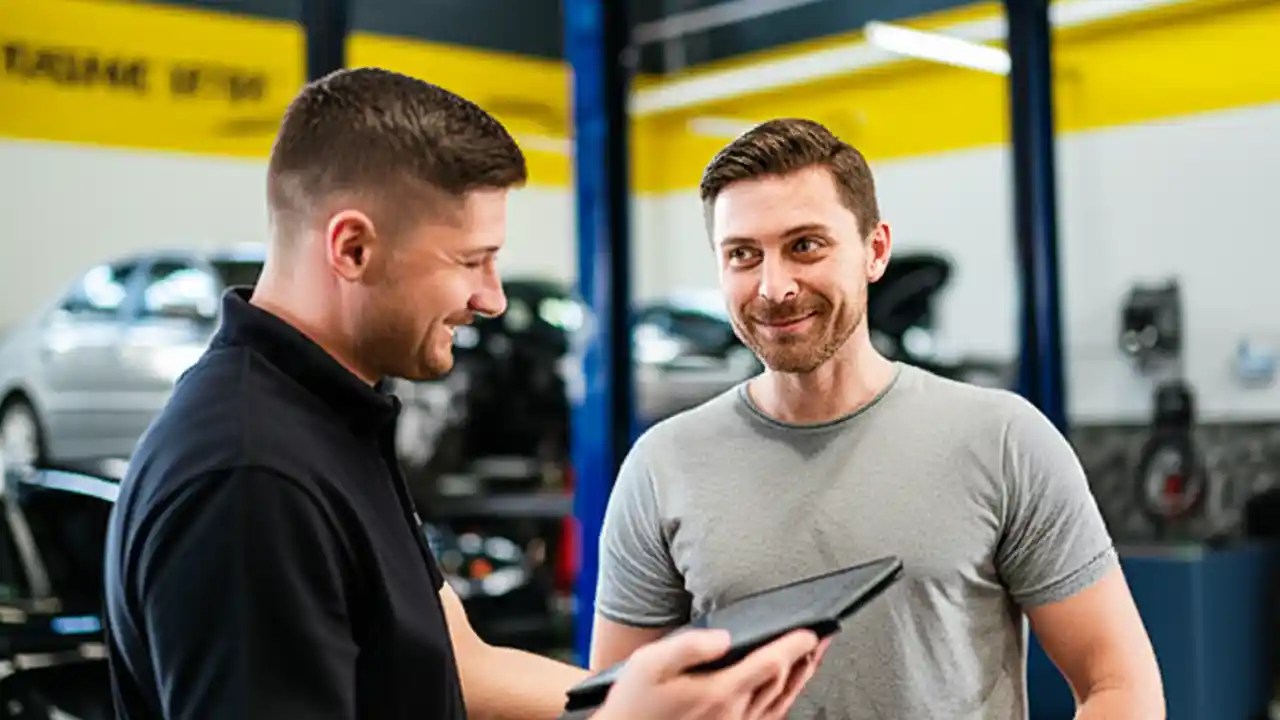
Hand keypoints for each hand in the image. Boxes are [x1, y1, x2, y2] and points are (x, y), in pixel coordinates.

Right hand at [594, 628, 827, 719]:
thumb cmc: (633, 702)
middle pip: (782, 682)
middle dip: (805, 658)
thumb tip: (724, 635)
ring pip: (780, 702)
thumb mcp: (649, 664)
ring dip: (801, 677)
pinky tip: (787, 687)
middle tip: (824, 636)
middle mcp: (732, 714)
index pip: (769, 664)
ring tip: (813, 657)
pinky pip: (769, 716)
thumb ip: (688, 646)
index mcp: (718, 693)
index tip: (813, 630)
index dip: (793, 646)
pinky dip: (786, 698)